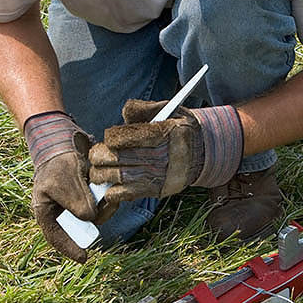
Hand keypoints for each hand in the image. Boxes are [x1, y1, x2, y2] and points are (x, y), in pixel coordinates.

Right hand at [25, 111, 96, 262]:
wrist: (63, 136)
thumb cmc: (57, 159)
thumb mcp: (63, 181)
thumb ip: (77, 202)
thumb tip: (91, 218)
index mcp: (46, 210)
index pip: (56, 236)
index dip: (69, 248)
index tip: (85, 258)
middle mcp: (61, 208)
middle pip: (81, 225)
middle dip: (97, 219)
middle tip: (108, 207)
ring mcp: (76, 200)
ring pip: (94, 212)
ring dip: (105, 205)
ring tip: (110, 195)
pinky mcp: (89, 191)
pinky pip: (100, 200)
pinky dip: (106, 196)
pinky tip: (108, 188)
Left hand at [88, 99, 243, 205]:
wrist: (203, 152)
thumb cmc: (179, 127)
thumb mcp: (169, 109)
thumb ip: (143, 108)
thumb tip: (123, 114)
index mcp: (164, 132)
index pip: (125, 137)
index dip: (112, 138)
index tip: (111, 137)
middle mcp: (160, 155)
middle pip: (116, 158)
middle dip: (100, 156)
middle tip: (98, 154)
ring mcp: (157, 175)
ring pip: (116, 177)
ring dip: (101, 174)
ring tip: (100, 168)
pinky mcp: (154, 190)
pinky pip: (124, 194)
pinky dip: (111, 192)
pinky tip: (110, 184)